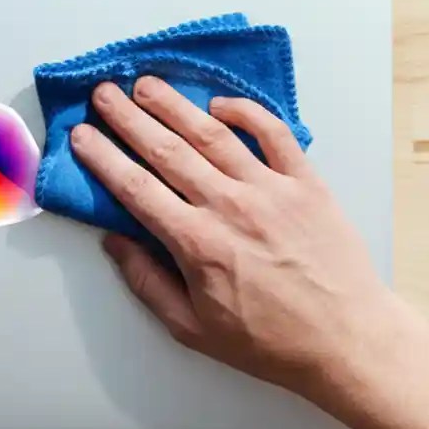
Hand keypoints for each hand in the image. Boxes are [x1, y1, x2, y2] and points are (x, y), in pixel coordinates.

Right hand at [71, 76, 403, 402]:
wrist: (347, 340)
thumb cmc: (268, 343)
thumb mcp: (193, 329)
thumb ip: (148, 283)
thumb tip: (115, 242)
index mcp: (196, 244)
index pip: (136, 188)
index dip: (104, 158)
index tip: (82, 135)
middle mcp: (229, 206)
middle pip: (167, 150)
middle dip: (129, 118)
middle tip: (103, 93)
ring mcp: (271, 189)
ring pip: (213, 134)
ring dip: (175, 105)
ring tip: (147, 84)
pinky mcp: (306, 183)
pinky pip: (274, 134)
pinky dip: (246, 112)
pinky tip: (219, 104)